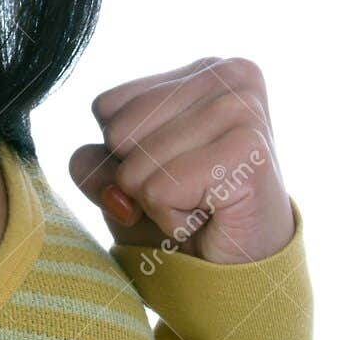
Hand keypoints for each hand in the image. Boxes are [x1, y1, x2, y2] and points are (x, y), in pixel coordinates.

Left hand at [68, 56, 295, 262]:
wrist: (244, 272)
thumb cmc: (183, 211)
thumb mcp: (119, 179)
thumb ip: (91, 166)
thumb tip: (118, 192)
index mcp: (200, 68)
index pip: (105, 107)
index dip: (122, 154)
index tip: (174, 168)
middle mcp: (227, 73)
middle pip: (117, 133)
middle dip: (138, 179)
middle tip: (190, 191)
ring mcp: (241, 107)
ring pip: (136, 166)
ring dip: (159, 203)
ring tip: (203, 203)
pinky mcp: (249, 149)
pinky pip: (160, 191)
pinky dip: (174, 219)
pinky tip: (212, 216)